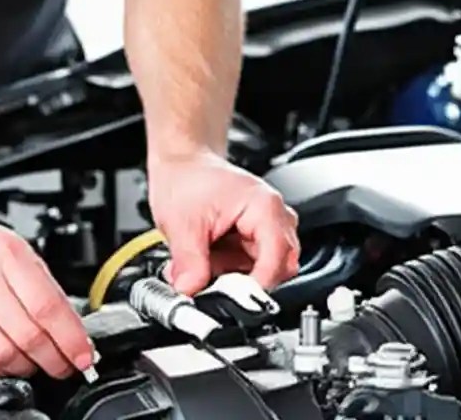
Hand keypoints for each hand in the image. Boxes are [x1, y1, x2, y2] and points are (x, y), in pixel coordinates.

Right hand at [0, 210, 93, 378]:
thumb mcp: (14, 249)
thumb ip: (41, 285)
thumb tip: (72, 328)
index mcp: (6, 252)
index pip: (47, 306)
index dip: (70, 338)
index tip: (83, 355)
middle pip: (27, 335)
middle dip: (53, 359)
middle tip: (62, 366)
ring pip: (0, 354)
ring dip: (24, 368)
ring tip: (32, 364)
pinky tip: (0, 364)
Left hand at [148, 151, 300, 295]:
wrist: (182, 163)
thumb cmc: (187, 178)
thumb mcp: (182, 223)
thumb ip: (189, 263)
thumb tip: (190, 291)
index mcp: (264, 207)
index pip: (278, 257)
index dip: (258, 284)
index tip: (234, 297)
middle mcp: (273, 217)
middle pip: (279, 267)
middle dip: (245, 280)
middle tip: (214, 279)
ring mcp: (266, 228)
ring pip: (262, 269)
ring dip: (233, 274)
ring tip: (205, 257)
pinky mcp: (254, 237)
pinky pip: (250, 265)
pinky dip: (228, 268)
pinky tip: (209, 254)